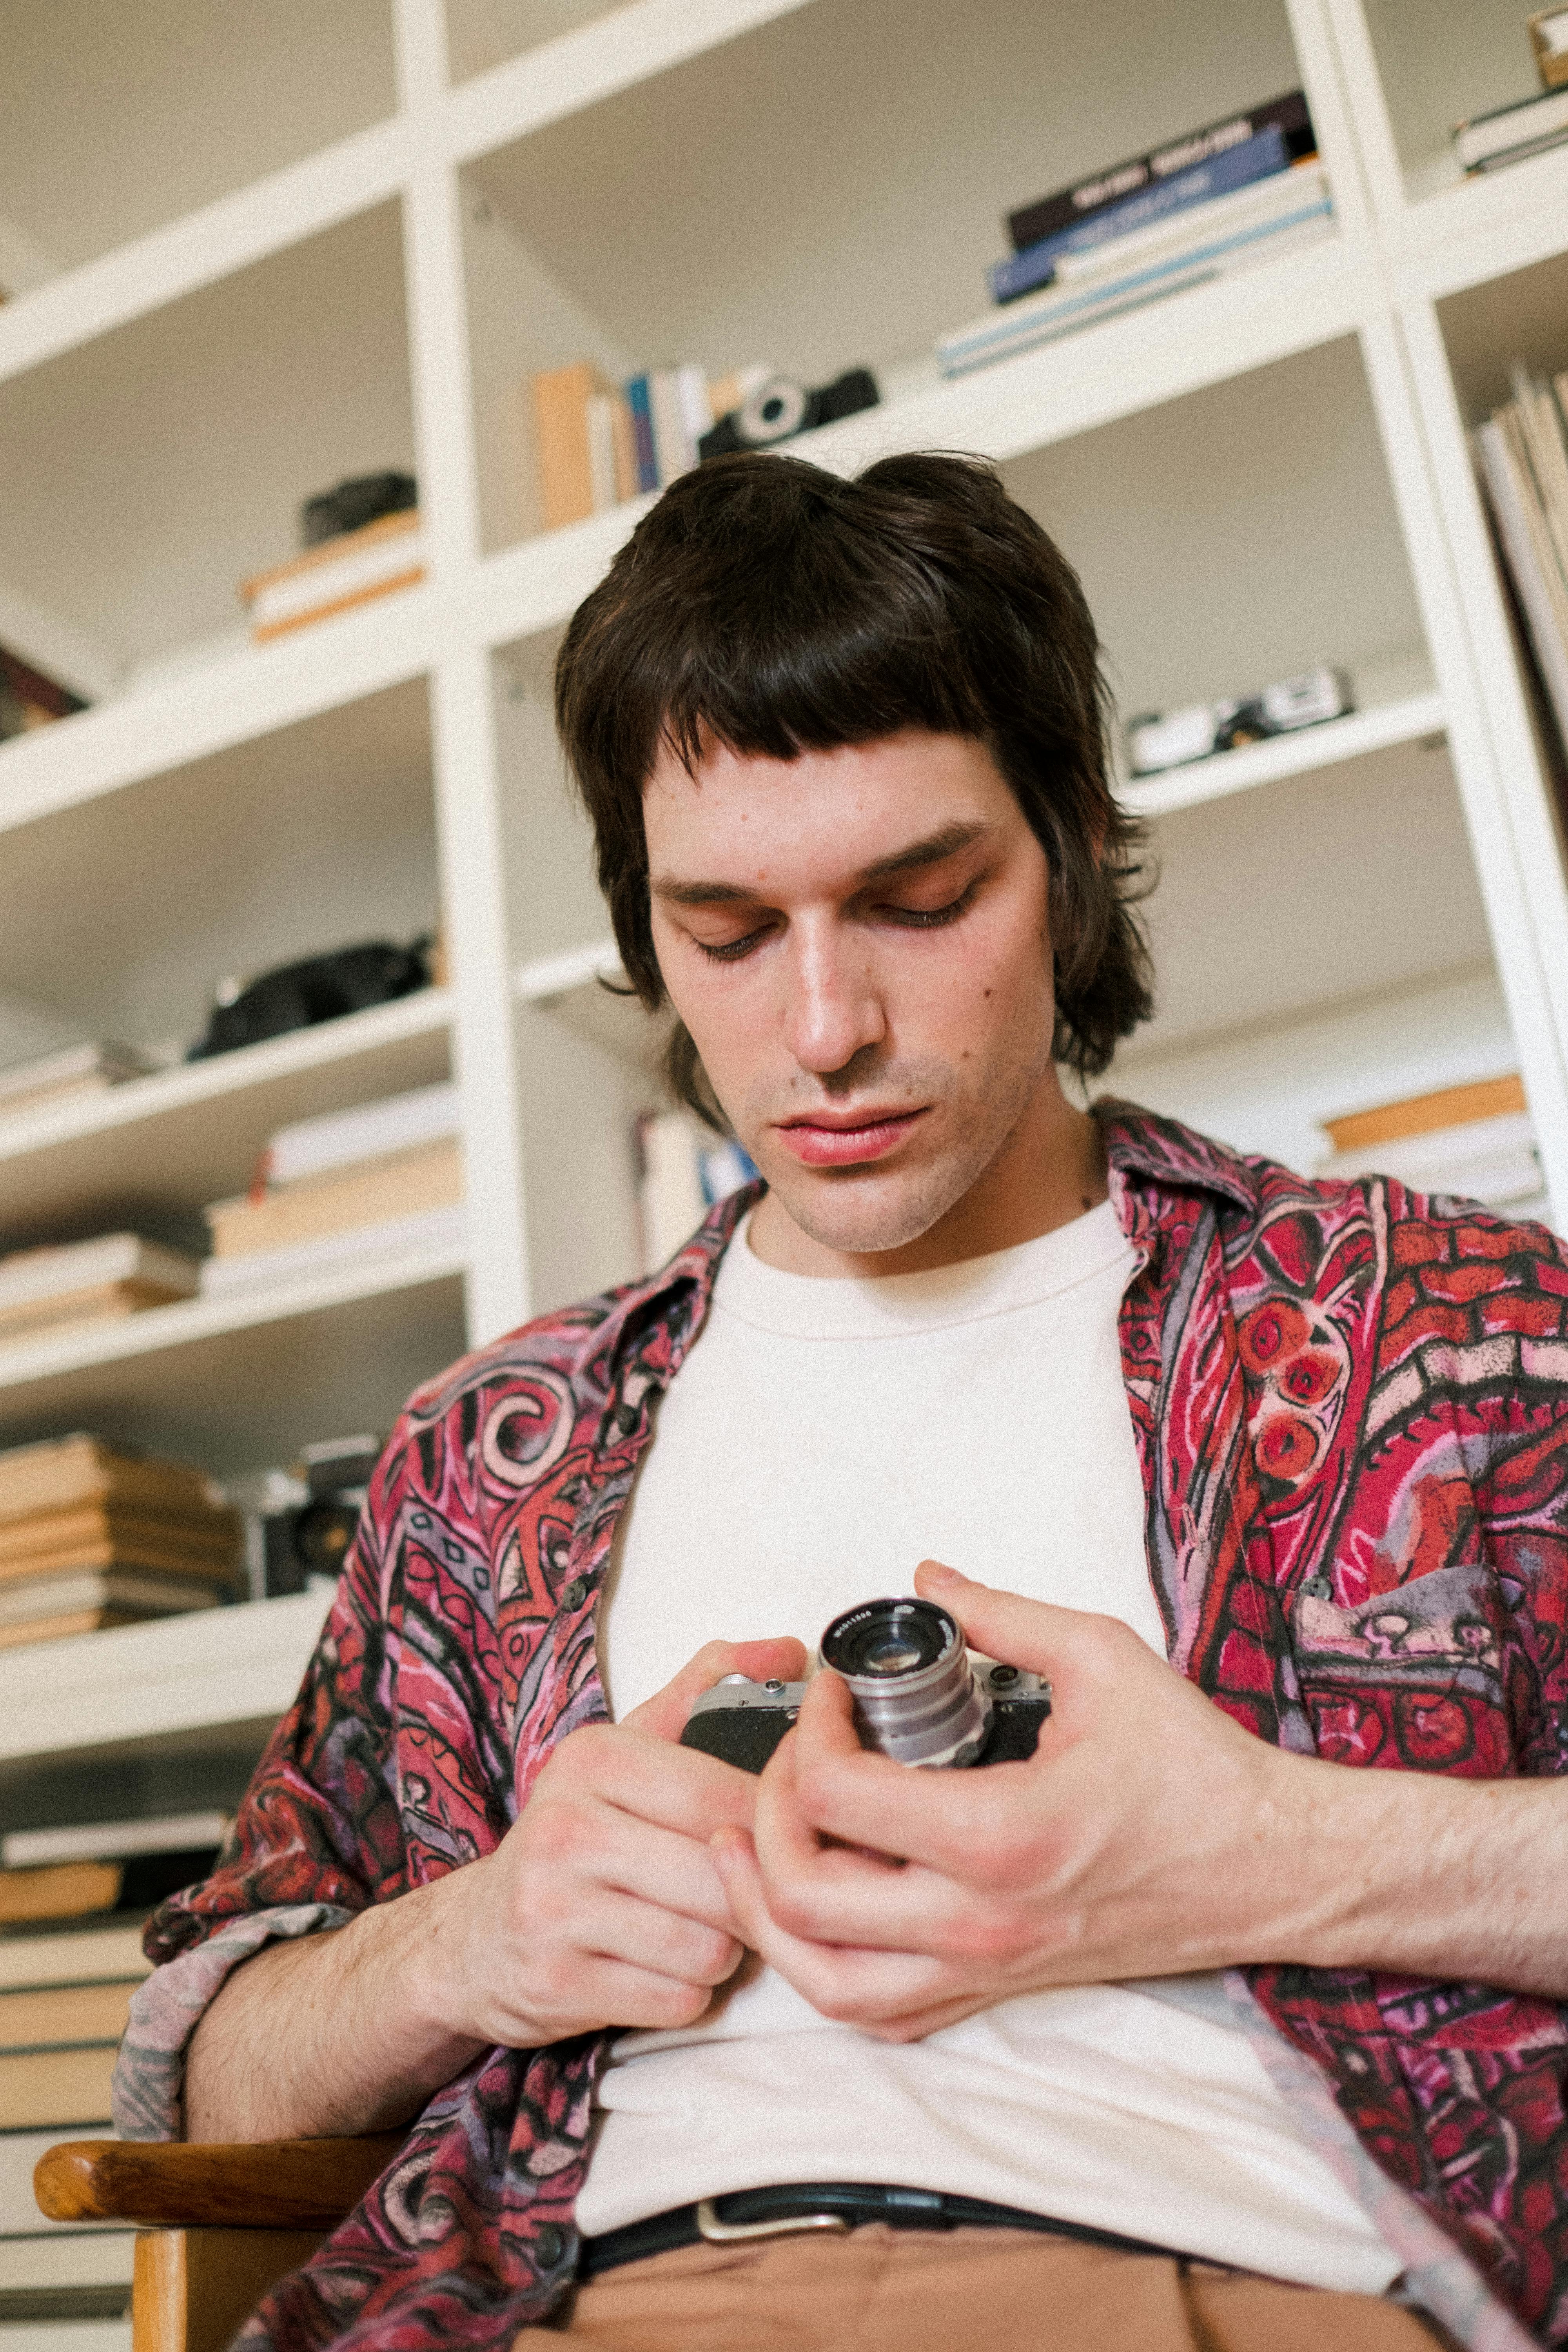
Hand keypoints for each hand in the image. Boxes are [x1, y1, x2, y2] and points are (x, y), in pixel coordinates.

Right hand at [426, 1634, 807, 2047]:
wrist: (474, 1938)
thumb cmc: (577, 1837)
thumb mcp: (631, 1748)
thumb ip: (711, 1688)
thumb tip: (790, 1650)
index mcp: (592, 1759)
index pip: (728, 1797)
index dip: (772, 1829)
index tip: (775, 1840)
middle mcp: (564, 1829)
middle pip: (723, 1880)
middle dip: (745, 1898)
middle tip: (732, 1894)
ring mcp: (552, 1911)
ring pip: (708, 1947)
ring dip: (719, 1951)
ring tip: (694, 1930)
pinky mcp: (555, 1985)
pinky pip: (677, 2001)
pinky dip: (685, 1994)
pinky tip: (659, 1970)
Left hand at [711, 1563, 1297, 2039]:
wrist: (1269, 1866)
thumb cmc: (1194, 1768)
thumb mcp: (1102, 1657)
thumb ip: (1003, 1612)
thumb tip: (929, 1577)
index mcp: (999, 1836)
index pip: (838, 1800)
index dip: (809, 1733)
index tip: (831, 1694)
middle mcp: (979, 1921)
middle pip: (803, 1900)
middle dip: (764, 1819)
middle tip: (790, 1760)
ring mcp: (986, 1969)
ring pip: (826, 1985)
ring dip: (767, 1916)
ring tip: (749, 1848)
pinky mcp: (998, 1990)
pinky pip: (882, 2015)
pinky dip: (825, 1972)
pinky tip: (815, 1913)